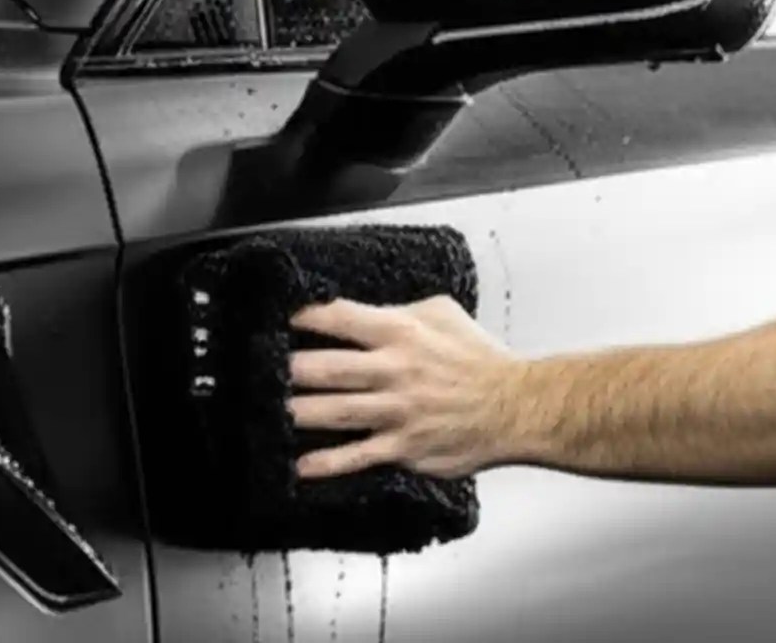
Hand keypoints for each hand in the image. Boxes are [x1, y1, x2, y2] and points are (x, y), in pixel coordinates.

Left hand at [288, 295, 522, 479]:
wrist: (515, 406)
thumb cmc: (480, 360)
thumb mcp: (443, 314)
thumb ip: (401, 309)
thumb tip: (364, 308)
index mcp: (401, 332)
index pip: (340, 319)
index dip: (304, 318)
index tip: (279, 321)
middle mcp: (395, 371)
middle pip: (328, 368)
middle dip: (290, 369)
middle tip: (259, 369)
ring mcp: (398, 411)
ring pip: (336, 412)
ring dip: (298, 413)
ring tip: (267, 413)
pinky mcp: (404, 446)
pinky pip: (358, 455)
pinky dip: (328, 463)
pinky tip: (301, 466)